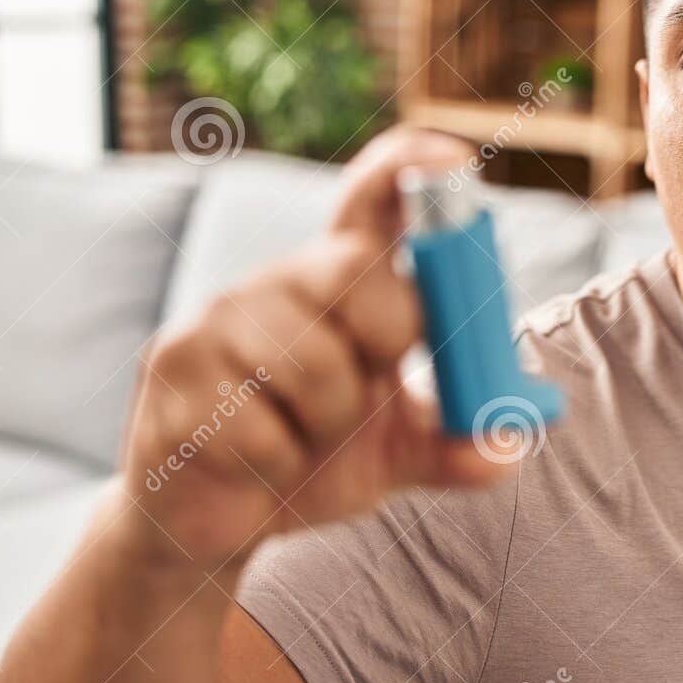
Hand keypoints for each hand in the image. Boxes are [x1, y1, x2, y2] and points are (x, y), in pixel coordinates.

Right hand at [119, 127, 512, 570]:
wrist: (211, 522)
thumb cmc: (309, 460)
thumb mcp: (398, 455)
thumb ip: (458, 443)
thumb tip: (511, 443)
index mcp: (340, 282)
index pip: (372, 201)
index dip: (408, 170)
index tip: (452, 161)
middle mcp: (280, 281)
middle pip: (356, 272)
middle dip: (387, 338)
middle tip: (372, 382)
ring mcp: (218, 318)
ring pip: (313, 365)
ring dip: (327, 426)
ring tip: (301, 437)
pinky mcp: (172, 368)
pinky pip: (261, 428)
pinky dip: (278, 465)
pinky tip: (253, 462)